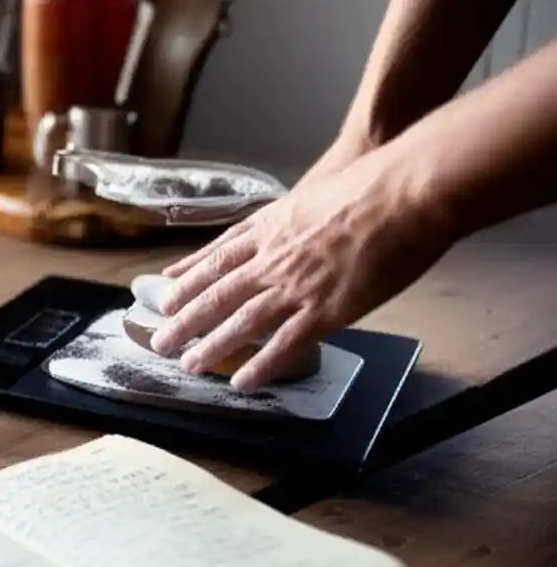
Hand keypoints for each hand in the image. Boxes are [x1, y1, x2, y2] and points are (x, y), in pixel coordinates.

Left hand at [149, 151, 452, 390]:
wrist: (406, 191)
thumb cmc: (370, 184)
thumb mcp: (314, 193)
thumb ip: (293, 216)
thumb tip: (291, 223)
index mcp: (270, 227)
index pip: (217, 255)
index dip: (189, 276)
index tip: (166, 290)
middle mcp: (273, 258)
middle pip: (217, 292)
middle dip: (184, 318)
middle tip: (159, 339)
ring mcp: (296, 285)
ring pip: (240, 321)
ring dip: (210, 346)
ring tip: (187, 365)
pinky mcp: (327, 309)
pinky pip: (285, 344)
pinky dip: (261, 365)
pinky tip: (241, 382)